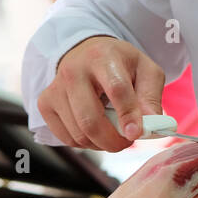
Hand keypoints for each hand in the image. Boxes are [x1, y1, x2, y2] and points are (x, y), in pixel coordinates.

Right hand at [37, 35, 165, 150]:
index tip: (137, 134)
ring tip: (113, 132)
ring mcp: (55, 88)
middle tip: (127, 141)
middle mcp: (73, 71)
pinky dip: (85, 142)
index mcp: (103, 57)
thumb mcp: (146, 71)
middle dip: (113, 140)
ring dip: (101, 143)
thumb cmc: (120, 65)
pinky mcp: (45, 104)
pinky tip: (94, 129)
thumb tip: (151, 125)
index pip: (116, 90)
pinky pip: (67, 138)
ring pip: (79, 133)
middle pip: (90, 119)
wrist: (87, 54)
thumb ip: (151, 97)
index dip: (128, 115)